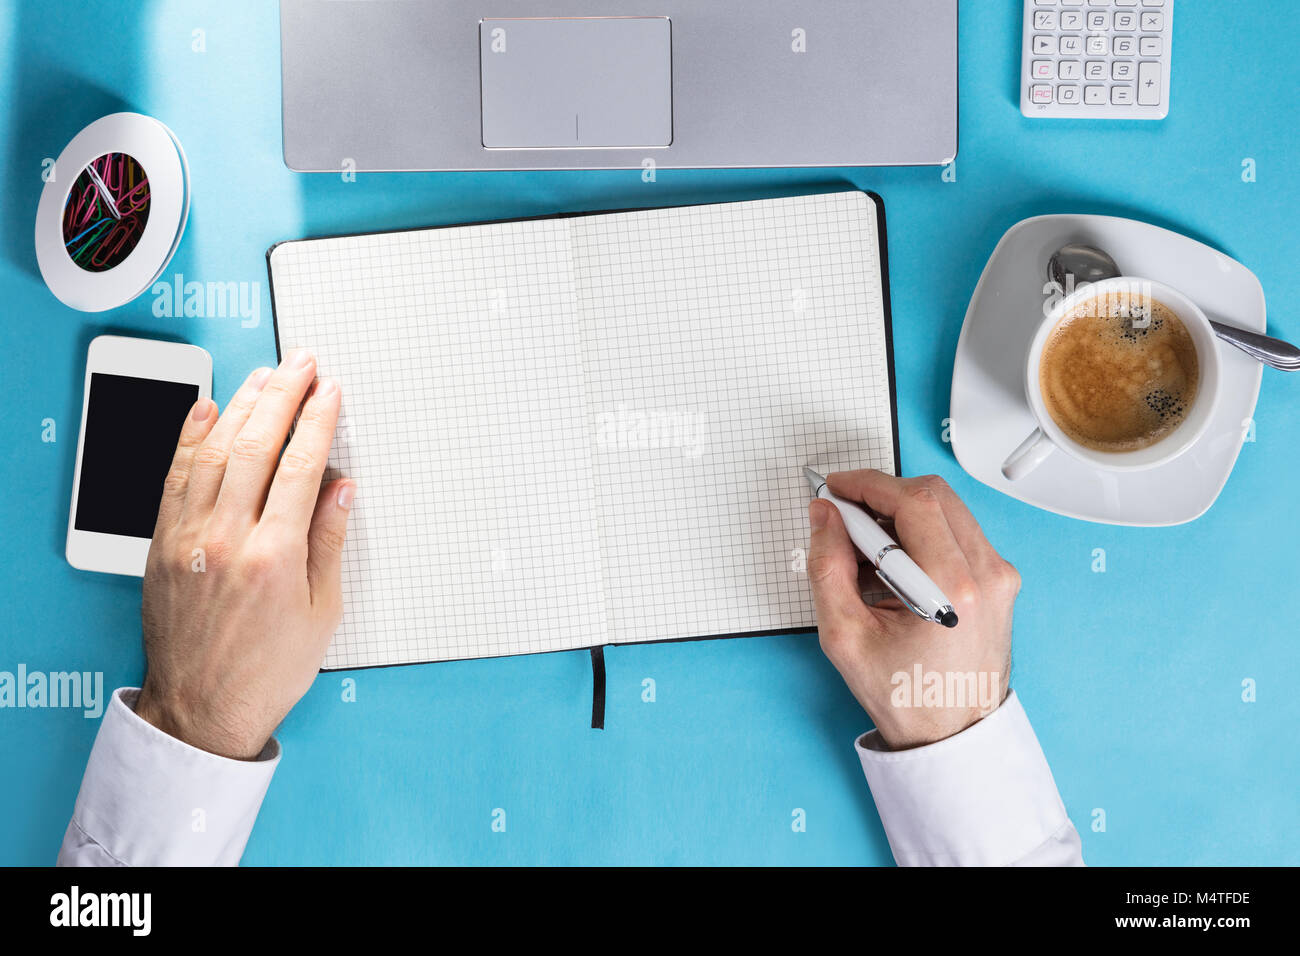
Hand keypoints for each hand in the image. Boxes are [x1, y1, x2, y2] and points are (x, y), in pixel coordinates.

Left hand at [135, 350, 353, 759]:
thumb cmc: (267, 669)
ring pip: (213, 450)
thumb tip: (341, 488)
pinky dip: (189, 436)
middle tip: (301, 363)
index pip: (301, 466)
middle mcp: (227, 539)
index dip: (319, 420)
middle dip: (283, 395)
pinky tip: (206, 408)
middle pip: (256, 445)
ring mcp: (188, 537)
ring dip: (241, 405)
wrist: (203, 708)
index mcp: (275, 557)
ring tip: (264, 376)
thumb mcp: (322, 612)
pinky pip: (173, 475)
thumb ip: (331, 543)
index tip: (331, 392)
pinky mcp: (162, 543)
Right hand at [807, 471, 1019, 749]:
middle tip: (845, 510)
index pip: (913, 502)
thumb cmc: (906, 696)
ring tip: (865, 545)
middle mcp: (987, 575)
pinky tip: (892, 562)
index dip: (867, 484)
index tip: (836, 488)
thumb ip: (826, 566)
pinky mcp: (999, 580)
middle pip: (934, 496)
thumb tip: (825, 516)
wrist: (953, 734)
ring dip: (901, 512)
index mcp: (953, 589)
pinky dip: (921, 533)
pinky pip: (958, 533)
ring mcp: (999, 576)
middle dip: (882, 493)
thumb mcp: (844, 636)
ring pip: (947, 510)